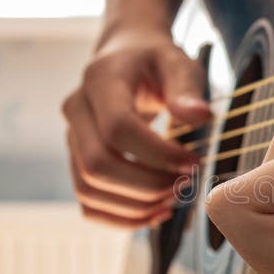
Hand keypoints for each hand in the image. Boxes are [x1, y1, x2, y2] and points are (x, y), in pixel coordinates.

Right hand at [62, 27, 209, 227]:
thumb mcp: (178, 62)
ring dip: (137, 205)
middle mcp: (76, 110)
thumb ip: (187, 89)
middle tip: (187, 183)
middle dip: (148, 184)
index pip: (118, 129)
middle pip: (98, 165)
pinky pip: (88, 203)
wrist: (126, 56)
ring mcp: (71, 138)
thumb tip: (201, 117)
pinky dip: (122, 217)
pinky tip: (157, 213)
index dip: (157, 154)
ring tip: (176, 198)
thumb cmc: (157, 61)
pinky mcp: (77, 160)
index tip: (194, 163)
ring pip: (89, 189)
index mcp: (100, 80)